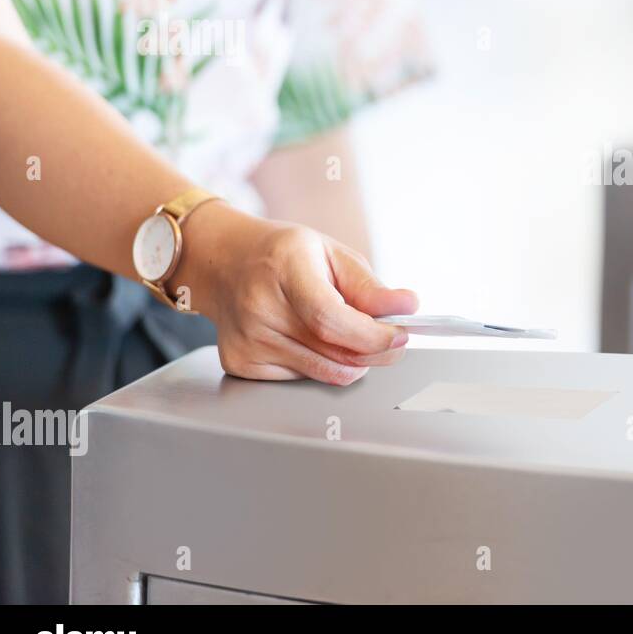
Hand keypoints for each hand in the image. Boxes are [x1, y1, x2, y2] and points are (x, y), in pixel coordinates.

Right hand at [172, 202, 416, 385]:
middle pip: (333, 352)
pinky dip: (321, 365)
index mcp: (284, 268)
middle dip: (376, 352)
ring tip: (350, 334)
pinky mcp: (241, 364)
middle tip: (391, 339)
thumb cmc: (283, 255)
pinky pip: (302, 379)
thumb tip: (408, 307)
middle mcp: (259, 307)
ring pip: (325, 373)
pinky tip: (310, 339)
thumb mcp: (332, 254)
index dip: (372, 335)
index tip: (400, 335)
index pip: (330, 318)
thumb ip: (369, 286)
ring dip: (353, 361)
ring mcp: (247, 340)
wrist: (224, 263)